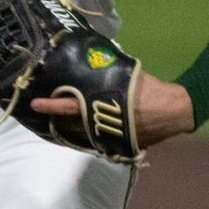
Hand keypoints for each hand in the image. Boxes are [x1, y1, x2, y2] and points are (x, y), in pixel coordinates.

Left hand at [31, 73, 195, 148]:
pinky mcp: (116, 147)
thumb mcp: (126, 76)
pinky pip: (93, 142)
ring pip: (79, 136)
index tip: (35, 103)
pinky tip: (77, 129)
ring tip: (54, 120)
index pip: (69, 107)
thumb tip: (91, 61)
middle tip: (42, 110)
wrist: (174, 111)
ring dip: (66, 128)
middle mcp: (102, 126)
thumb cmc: (150, 90)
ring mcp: (108, 139)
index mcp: (103, 107)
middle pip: (69, 125)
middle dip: (55, 119)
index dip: (51, 105)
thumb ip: (106, 73)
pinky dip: (83, 135)